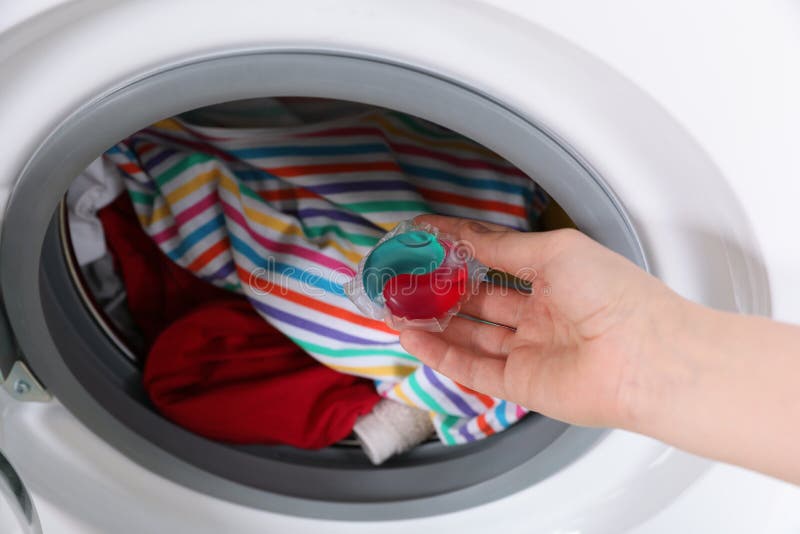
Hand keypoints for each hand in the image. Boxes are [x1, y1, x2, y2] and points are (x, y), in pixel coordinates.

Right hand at [400, 215, 684, 429]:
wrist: (645, 357)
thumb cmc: (614, 294)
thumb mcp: (554, 252)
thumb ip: (502, 248)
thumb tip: (463, 236)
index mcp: (554, 277)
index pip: (494, 259)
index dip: (459, 249)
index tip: (424, 238)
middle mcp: (540, 314)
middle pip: (477, 300)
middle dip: (441, 287)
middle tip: (405, 276)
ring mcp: (529, 350)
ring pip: (469, 335)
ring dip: (433, 321)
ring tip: (398, 307)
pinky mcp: (521, 384)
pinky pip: (472, 368)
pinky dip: (441, 354)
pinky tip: (413, 336)